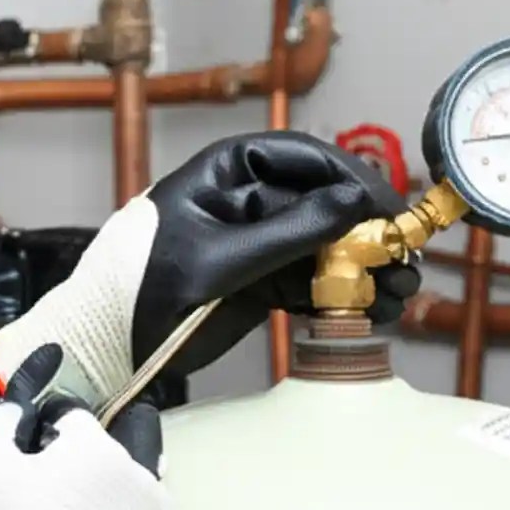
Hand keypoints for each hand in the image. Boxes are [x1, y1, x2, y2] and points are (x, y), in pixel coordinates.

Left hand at [0, 130, 420, 406]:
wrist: (104, 352)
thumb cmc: (139, 293)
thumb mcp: (218, 261)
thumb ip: (289, 232)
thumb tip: (358, 204)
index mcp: (224, 172)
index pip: (303, 157)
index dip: (351, 180)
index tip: (388, 209)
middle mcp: (244, 200)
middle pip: (323, 205)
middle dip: (366, 234)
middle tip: (405, 263)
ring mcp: (254, 244)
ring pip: (323, 247)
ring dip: (364, 270)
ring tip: (399, 297)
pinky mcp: (258, 284)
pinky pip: (311, 282)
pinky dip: (341, 297)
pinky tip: (373, 313)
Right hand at [0, 344, 172, 509]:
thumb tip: (17, 409)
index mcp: (95, 444)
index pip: (71, 413)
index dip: (43, 427)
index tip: (25, 451)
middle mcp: (137, 470)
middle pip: (109, 444)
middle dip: (83, 454)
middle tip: (48, 486)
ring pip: (134, 479)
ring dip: (111, 483)